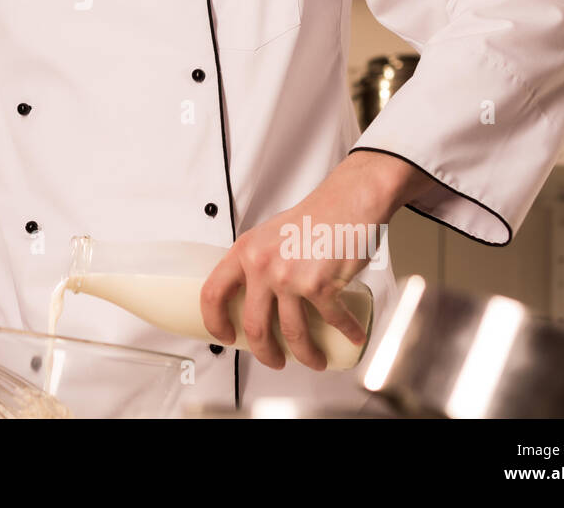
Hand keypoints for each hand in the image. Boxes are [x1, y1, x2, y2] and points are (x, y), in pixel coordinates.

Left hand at [199, 150, 432, 370]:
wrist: (348, 202)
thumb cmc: (313, 217)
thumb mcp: (270, 235)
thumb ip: (258, 261)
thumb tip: (254, 295)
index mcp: (245, 252)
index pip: (213, 293)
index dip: (214, 322)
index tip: (225, 336)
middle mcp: (262, 265)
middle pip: (255, 326)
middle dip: (265, 354)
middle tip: (275, 361)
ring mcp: (290, 277)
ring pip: (292, 333)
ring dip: (305, 355)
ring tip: (314, 360)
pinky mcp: (320, 285)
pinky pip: (332, 320)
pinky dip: (345, 332)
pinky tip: (351, 336)